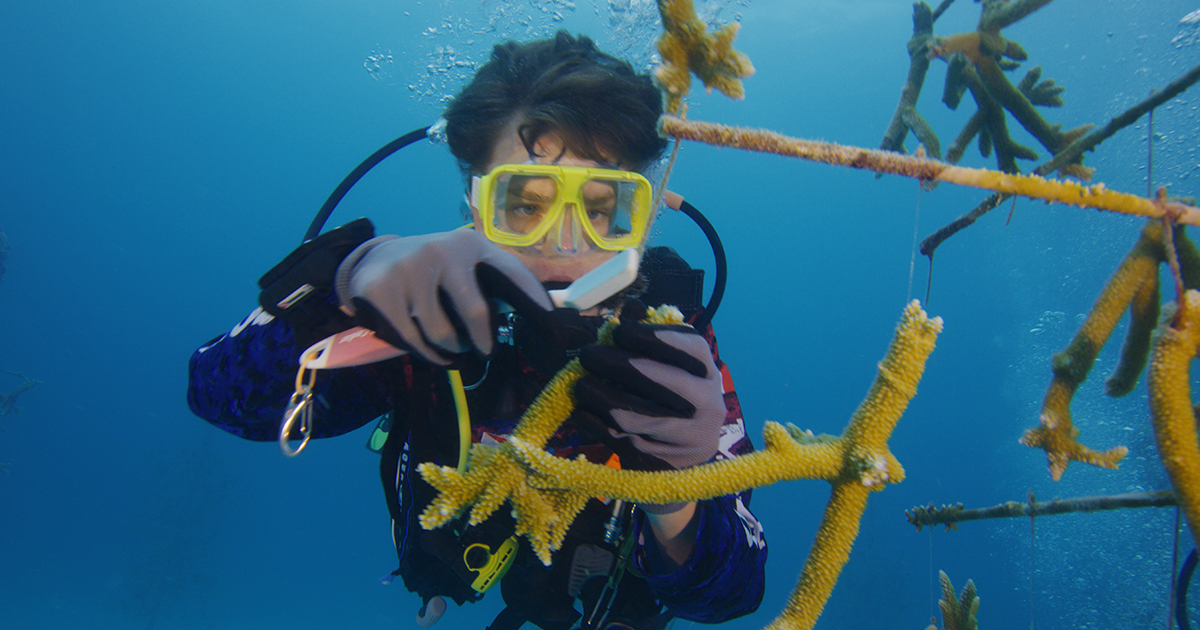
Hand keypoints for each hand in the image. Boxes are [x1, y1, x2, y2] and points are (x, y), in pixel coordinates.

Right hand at [335, 230, 552, 364]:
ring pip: (442, 335)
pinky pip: (413, 342)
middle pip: (475, 312)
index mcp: (471, 245)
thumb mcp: (464, 267)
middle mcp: (442, 250)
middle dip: (483, 341)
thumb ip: (496, 286)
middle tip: (484, 351)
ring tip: (446, 345)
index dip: (534, 302)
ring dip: (449, 351)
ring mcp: (409, 269)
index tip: (554, 330)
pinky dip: (423, 354)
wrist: (374, 260)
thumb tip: (547, 314)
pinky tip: (424, 347)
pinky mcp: (381, 290)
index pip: (512, 275)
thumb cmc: (434, 272)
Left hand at [573, 300, 724, 471]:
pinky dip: (596, 424)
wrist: (686, 453)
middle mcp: (706, 405)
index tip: (619, 331)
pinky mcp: (661, 463)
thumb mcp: (671, 365)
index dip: (652, 337)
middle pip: (661, 383)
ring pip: (636, 417)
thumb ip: (650, 336)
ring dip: (601, 397)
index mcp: (708, 373)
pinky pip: (621, 441)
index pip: (687, 349)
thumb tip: (629, 307)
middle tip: (587, 354)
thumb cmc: (673, 394)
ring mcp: (685, 438)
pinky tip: (582, 411)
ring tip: (581, 384)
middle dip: (618, 365)